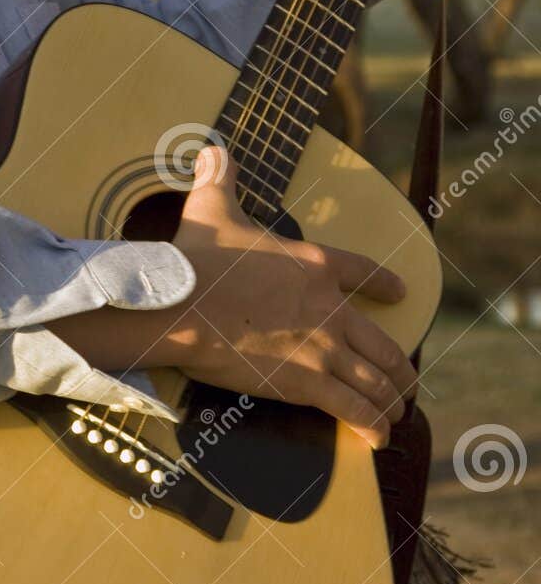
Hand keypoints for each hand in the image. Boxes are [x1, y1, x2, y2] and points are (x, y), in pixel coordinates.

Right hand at [157, 146, 416, 448]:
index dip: (385, 284)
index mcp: (311, 263)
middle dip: (397, 368)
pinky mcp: (306, 381)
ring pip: (376, 381)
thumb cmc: (195, 258)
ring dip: (390, 400)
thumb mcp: (210, 208)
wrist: (180, 303)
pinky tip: (378, 436)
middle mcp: (329, 308)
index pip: (363, 272)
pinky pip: (354, 409)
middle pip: (382, 343)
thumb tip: (211, 147)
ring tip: (394, 414)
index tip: (400, 293)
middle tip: (403, 382)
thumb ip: (218, 178)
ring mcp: (322, 347)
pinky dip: (371, 425)